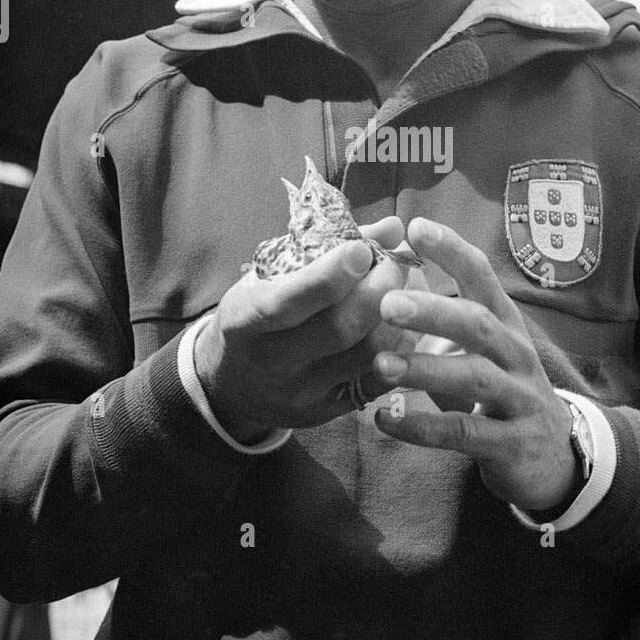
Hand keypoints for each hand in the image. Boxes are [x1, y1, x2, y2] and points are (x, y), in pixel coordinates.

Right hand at [194, 217, 418, 441]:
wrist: (233, 381)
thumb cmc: (259, 310)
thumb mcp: (272, 274)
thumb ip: (329, 247)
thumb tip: (393, 228)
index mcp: (244, 321)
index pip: (288, 301)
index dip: (330, 276)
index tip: (361, 250)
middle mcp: (270, 363)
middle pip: (338, 330)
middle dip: (377, 290)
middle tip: (395, 265)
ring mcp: (301, 392)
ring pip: (365, 356)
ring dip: (396, 318)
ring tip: (406, 290)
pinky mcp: (327, 412)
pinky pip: (377, 380)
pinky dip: (399, 347)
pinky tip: (403, 323)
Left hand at [371, 218, 578, 514]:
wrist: (553, 457)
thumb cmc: (501, 390)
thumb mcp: (482, 350)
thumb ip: (444, 320)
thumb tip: (390, 276)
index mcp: (505, 325)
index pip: (482, 278)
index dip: (452, 251)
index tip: (415, 227)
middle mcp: (516, 355)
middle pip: (478, 325)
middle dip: (433, 312)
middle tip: (387, 303)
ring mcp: (518, 399)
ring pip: (473, 378)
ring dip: (425, 370)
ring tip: (379, 365)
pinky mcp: (511, 444)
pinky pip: (464, 433)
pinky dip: (422, 427)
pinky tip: (384, 419)